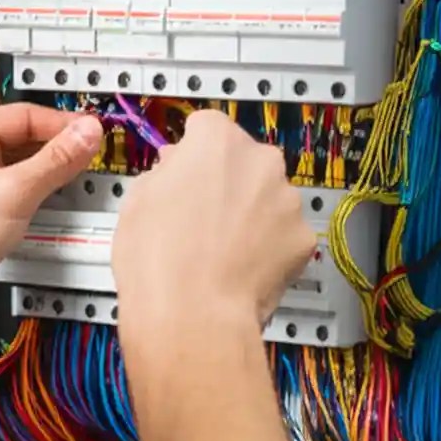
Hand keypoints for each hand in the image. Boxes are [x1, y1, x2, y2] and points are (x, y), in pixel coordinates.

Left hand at [0, 103, 102, 334]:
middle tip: (90, 157)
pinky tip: (49, 205)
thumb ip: (56, 161)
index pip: (25, 114)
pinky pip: (12, 192)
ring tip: (74, 180)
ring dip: (47, 174)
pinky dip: (34, 196)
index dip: (64, 124)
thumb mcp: (14, 192)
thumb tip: (85, 134)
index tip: (93, 134)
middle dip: (58, 149)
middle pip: (23, 138)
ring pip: (20, 167)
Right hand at [113, 109, 313, 340]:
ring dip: (250, 212)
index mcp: (215, 141)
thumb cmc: (157, 258)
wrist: (191, 315)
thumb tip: (175, 174)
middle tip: (200, 213)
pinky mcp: (303, 238)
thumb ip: (164, 173)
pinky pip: (284, 232)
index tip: (185, 168)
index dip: (192, 150)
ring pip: (267, 196)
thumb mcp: (137, 199)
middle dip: (226, 179)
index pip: (207, 126)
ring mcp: (287, 199)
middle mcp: (259, 161)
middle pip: (244, 158)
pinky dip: (268, 244)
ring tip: (220, 246)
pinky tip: (241, 264)